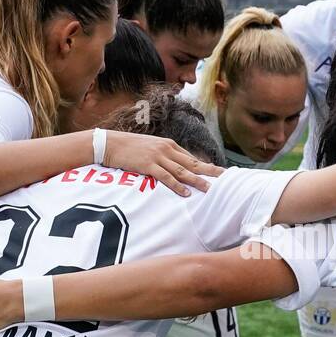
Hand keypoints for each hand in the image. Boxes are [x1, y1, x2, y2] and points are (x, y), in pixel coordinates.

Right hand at [104, 131, 223, 196]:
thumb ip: (164, 155)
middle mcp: (167, 149)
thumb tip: (175, 166)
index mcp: (169, 145)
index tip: (220, 172)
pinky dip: (176, 185)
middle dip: (210, 171)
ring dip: (196, 180)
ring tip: (209, 189)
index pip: (192, 158)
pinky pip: (165, 177)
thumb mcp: (151, 147)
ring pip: (182, 171)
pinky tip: (185, 193)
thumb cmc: (129, 147)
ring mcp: (158, 156)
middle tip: (225, 178)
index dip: (206, 166)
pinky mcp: (148, 165)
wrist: (110, 143)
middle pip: (193, 163)